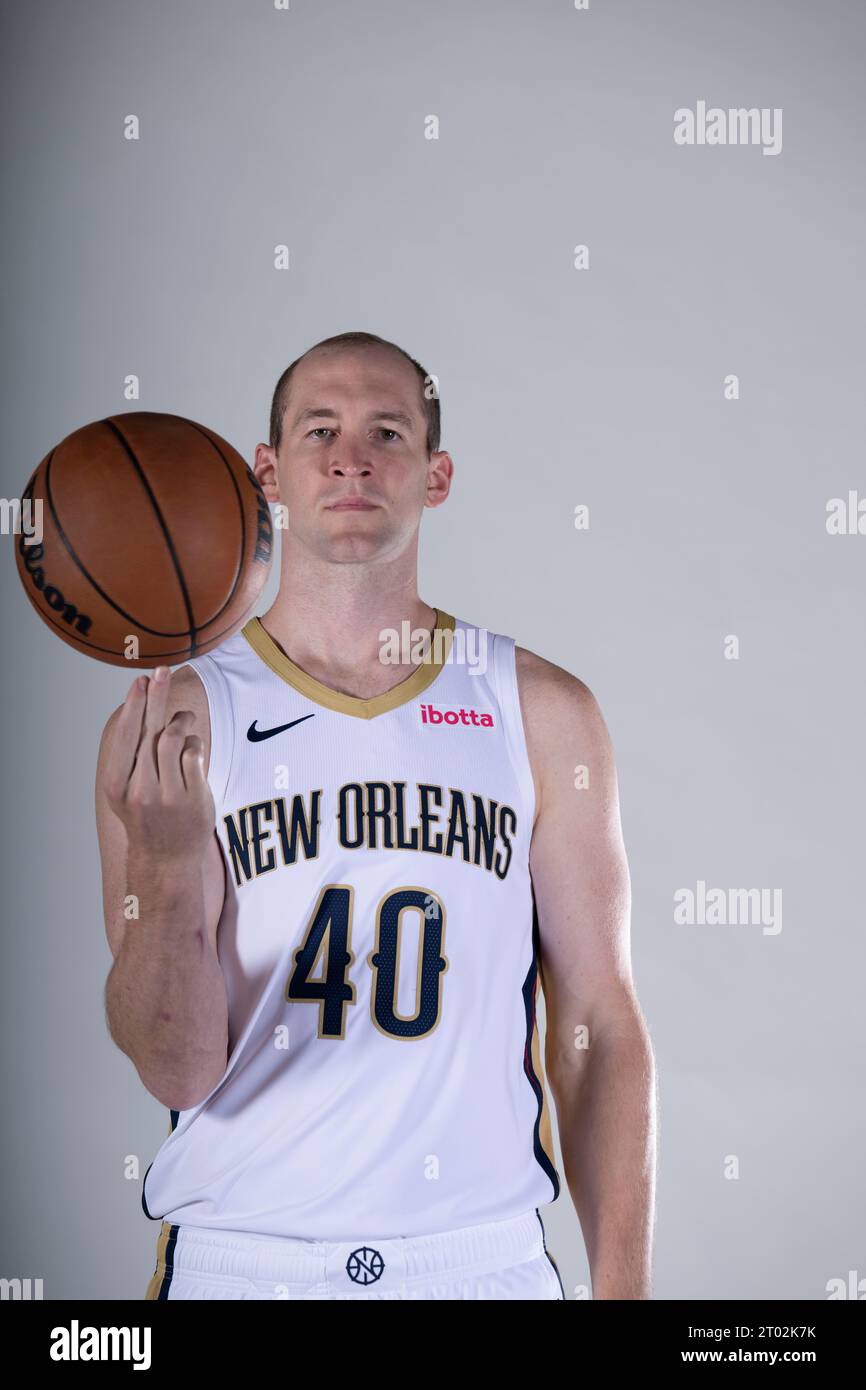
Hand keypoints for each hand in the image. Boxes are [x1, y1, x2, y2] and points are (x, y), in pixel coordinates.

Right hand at [103, 667, 215, 862]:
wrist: (165, 859)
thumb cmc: (147, 816)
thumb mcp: (128, 789)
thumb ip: (135, 755)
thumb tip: (145, 707)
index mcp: (117, 784)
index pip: (125, 736)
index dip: (133, 706)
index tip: (140, 681)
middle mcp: (139, 789)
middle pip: (149, 731)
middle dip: (155, 697)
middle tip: (161, 671)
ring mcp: (167, 795)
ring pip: (173, 739)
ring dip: (181, 721)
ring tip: (184, 718)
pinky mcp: (193, 797)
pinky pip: (194, 754)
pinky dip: (194, 744)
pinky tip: (193, 747)